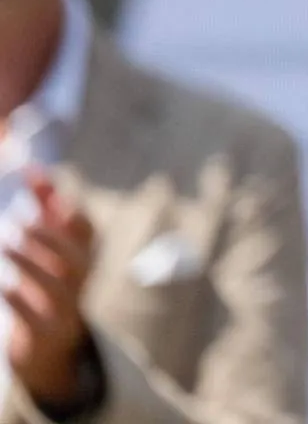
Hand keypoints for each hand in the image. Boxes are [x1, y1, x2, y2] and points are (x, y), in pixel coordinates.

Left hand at [2, 174, 93, 404]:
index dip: (76, 218)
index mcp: (81, 260)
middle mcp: (78, 284)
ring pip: (57, 287)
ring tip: (6, 246)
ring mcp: (64, 311)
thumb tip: (34, 168)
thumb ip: (44, 209)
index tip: (58, 202)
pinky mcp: (43, 334)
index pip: (88, 235)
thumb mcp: (48, 249)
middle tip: (23, 222)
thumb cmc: (46, 286)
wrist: (49, 349)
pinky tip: (5, 287)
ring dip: (33, 265)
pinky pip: (34, 318)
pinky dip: (21, 301)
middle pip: (77, 260)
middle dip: (52, 240)